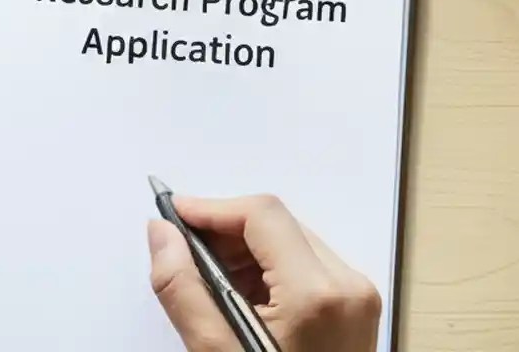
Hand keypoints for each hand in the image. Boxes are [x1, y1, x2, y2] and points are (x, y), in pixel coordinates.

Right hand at [147, 195, 380, 351]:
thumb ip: (183, 289)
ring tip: (207, 283)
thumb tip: (161, 234)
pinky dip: (267, 272)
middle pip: (277, 225)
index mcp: (317, 293)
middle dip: (224, 232)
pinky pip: (305, 266)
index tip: (173, 215)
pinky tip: (238, 298)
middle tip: (182, 251)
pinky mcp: (355, 309)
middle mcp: (348, 285)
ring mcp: (356, 297)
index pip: (261, 215)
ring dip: (244, 252)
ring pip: (291, 241)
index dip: (211, 208)